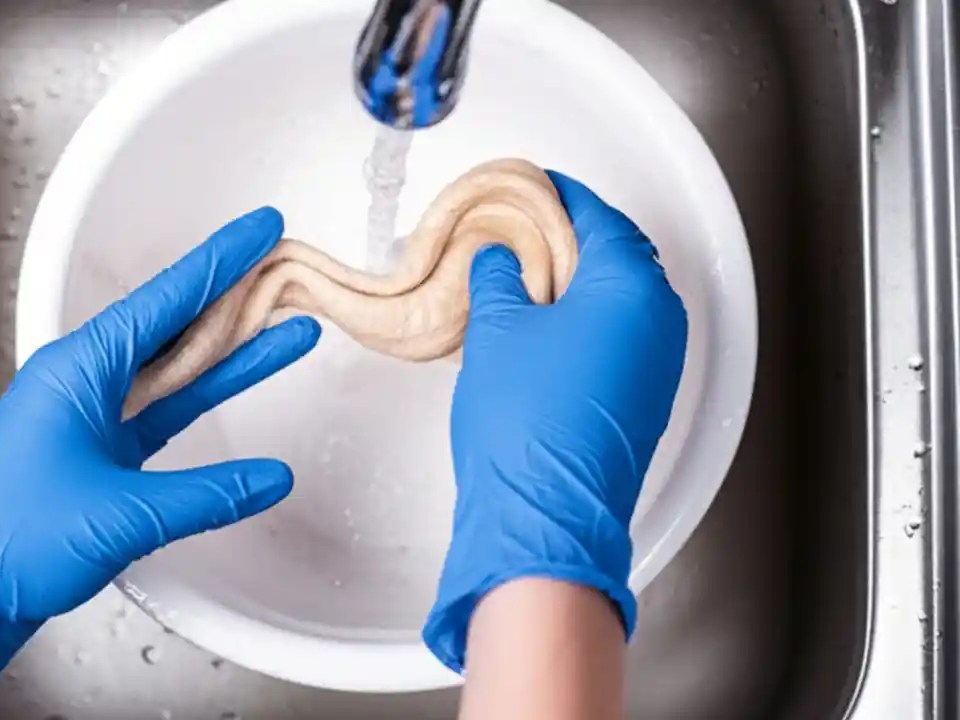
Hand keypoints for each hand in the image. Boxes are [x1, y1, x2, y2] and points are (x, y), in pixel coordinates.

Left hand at [0, 208, 320, 700]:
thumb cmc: (7, 539)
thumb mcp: (124, 513)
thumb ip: (208, 494)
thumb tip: (269, 479)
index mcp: (79, 369)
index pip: (167, 298)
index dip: (221, 260)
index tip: (260, 230)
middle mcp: (84, 381)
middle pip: (175, 325)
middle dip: (234, 296)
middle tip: (283, 268)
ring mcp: (91, 417)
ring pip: (175, 368)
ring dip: (230, 349)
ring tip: (286, 324)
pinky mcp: (98, 454)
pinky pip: (164, 408)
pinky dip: (204, 397)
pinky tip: (239, 388)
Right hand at [423, 172, 687, 671]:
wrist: (544, 512)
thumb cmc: (524, 419)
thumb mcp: (496, 328)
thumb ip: (499, 276)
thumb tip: (500, 258)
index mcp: (630, 286)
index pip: (598, 215)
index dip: (559, 195)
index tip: (533, 186)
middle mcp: (659, 319)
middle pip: (618, 254)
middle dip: (572, 237)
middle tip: (522, 231)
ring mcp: (658, 363)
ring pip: (622, 299)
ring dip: (580, 283)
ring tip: (524, 279)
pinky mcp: (645, 398)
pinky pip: (622, 338)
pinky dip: (588, 321)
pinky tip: (544, 328)